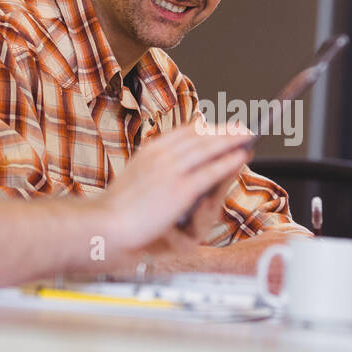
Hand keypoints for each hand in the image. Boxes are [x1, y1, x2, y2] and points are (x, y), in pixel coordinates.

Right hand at [97, 124, 249, 254]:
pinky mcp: (181, 190)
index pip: (183, 134)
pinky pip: (211, 171)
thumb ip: (151, 169)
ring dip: (230, 141)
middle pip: (199, 137)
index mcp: (149, 152)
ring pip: (208, 149)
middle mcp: (161, 156)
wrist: (105, 224)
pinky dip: (228, 161)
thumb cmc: (114, 210)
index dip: (205, 129)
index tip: (218, 127)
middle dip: (223, 132)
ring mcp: (172, 171)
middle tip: (241, 129)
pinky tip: (241, 157)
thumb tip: (167, 169)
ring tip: (247, 137)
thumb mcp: (133, 179)